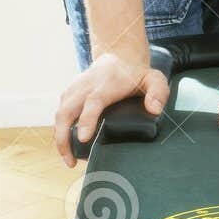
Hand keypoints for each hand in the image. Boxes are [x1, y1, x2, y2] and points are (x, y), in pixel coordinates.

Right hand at [52, 47, 168, 166]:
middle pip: (67, 111)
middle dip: (63, 137)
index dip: (87, 120)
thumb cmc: (136, 74)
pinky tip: (67, 146)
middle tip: (71, 162)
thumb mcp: (154, 79)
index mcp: (107, 84)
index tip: (84, 138)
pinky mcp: (69, 93)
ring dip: (59, 137)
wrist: (119, 56)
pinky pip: (60, 113)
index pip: (93, 101)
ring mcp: (75, 89)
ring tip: (69, 159)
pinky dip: (60, 130)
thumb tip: (154, 110)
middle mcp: (87, 86)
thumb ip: (158, 92)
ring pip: (60, 113)